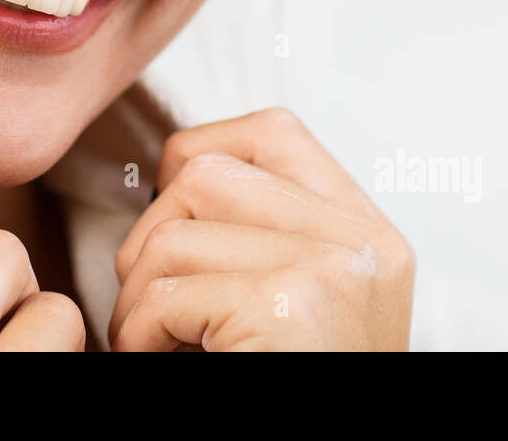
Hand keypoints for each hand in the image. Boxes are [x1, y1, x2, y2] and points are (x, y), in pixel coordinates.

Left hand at [110, 108, 414, 350]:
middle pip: (204, 173)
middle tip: (165, 311)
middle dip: (154, 240)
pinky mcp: (289, 307)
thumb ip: (265, 231)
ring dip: (139, 296)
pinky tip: (168, 363)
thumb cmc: (289, 375)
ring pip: (171, 230)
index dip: (197, 165)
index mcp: (368, 232)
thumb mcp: (304, 298)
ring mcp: (332, 270)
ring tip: (166, 345)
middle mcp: (362, 242)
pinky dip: (141, 334)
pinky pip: (164, 293)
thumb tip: (171, 175)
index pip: (270, 132)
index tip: (182, 231)